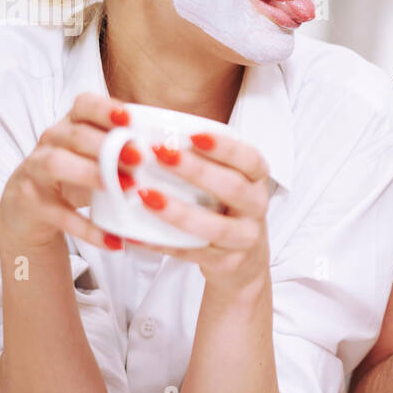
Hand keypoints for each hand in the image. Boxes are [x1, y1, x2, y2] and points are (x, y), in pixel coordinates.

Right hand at [0, 92, 130, 248]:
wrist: (27, 211)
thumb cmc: (73, 179)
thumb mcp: (95, 159)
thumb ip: (124, 150)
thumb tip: (175, 154)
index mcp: (70, 126)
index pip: (84, 105)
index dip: (105, 109)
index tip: (130, 118)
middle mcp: (50, 142)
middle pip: (75, 135)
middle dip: (108, 144)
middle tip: (140, 157)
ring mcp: (35, 172)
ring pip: (57, 164)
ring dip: (93, 174)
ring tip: (126, 188)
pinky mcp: (31, 204)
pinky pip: (60, 215)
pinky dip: (89, 229)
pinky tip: (115, 241)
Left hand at [128, 131, 271, 296]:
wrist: (244, 261)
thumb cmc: (224, 208)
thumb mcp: (226, 181)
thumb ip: (201, 159)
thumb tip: (142, 129)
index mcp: (257, 180)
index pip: (249, 160)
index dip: (224, 147)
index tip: (192, 134)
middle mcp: (257, 207)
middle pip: (233, 188)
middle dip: (196, 170)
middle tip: (160, 153)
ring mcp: (245, 238)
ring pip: (215, 227)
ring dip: (178, 211)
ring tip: (145, 196)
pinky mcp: (227, 264)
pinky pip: (192, 253)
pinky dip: (162, 243)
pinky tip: (135, 234)